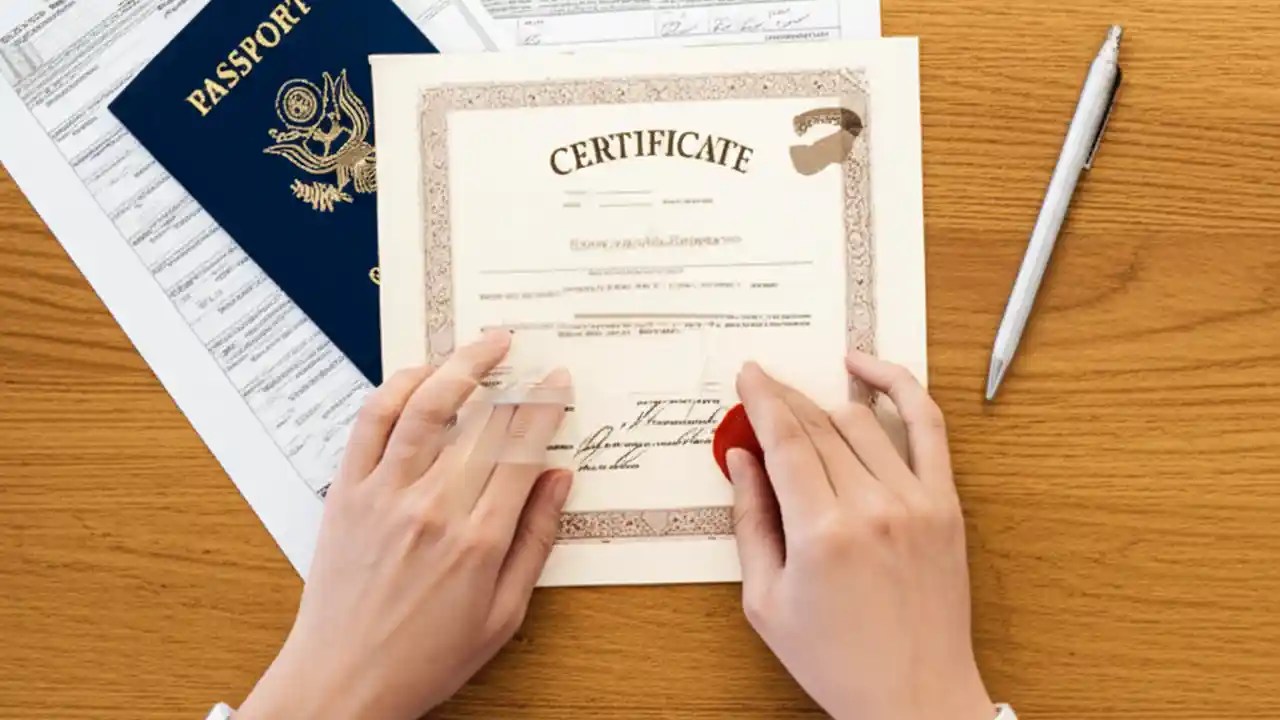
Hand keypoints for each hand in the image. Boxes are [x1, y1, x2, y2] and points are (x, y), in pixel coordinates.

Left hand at [237, 331, 572, 719]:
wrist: (342, 682)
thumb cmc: (425, 659)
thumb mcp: (503, 616)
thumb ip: (535, 541)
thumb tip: (560, 480)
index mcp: (479, 541)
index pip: (522, 450)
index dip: (544, 406)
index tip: (556, 381)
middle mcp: (433, 508)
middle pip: (482, 422)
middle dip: (511, 380)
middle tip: (526, 354)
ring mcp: (385, 495)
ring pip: (426, 407)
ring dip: (458, 366)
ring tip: (481, 345)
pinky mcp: (347, 493)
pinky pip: (371, 424)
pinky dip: (397, 389)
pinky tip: (421, 376)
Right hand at [729, 352, 992, 719]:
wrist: (915, 697)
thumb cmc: (837, 661)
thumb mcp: (766, 600)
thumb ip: (750, 521)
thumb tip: (741, 460)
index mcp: (822, 533)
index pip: (784, 440)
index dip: (762, 400)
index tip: (748, 376)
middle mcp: (872, 507)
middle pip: (819, 426)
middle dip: (784, 400)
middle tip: (762, 389)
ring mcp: (916, 502)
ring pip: (862, 422)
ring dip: (825, 403)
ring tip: (802, 403)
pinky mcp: (945, 505)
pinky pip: (927, 426)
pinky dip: (902, 388)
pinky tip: (871, 370)